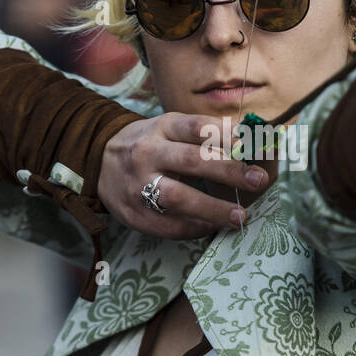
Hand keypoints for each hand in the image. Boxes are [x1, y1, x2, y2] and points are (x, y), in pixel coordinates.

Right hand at [97, 114, 269, 238]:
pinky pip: (168, 225)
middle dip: (229, 172)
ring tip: (239, 216)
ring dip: (213, 208)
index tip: (253, 146)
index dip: (227, 135)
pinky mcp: (133, 213)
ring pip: (178, 197)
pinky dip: (194, 228)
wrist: (97, 161)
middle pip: (192, 161)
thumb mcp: (169, 128)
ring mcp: (138, 184)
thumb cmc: (148, 144)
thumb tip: (249, 141)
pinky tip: (213, 227)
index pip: (197, 127)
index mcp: (161, 128)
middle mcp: (148, 153)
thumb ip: (204, 134)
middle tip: (258, 180)